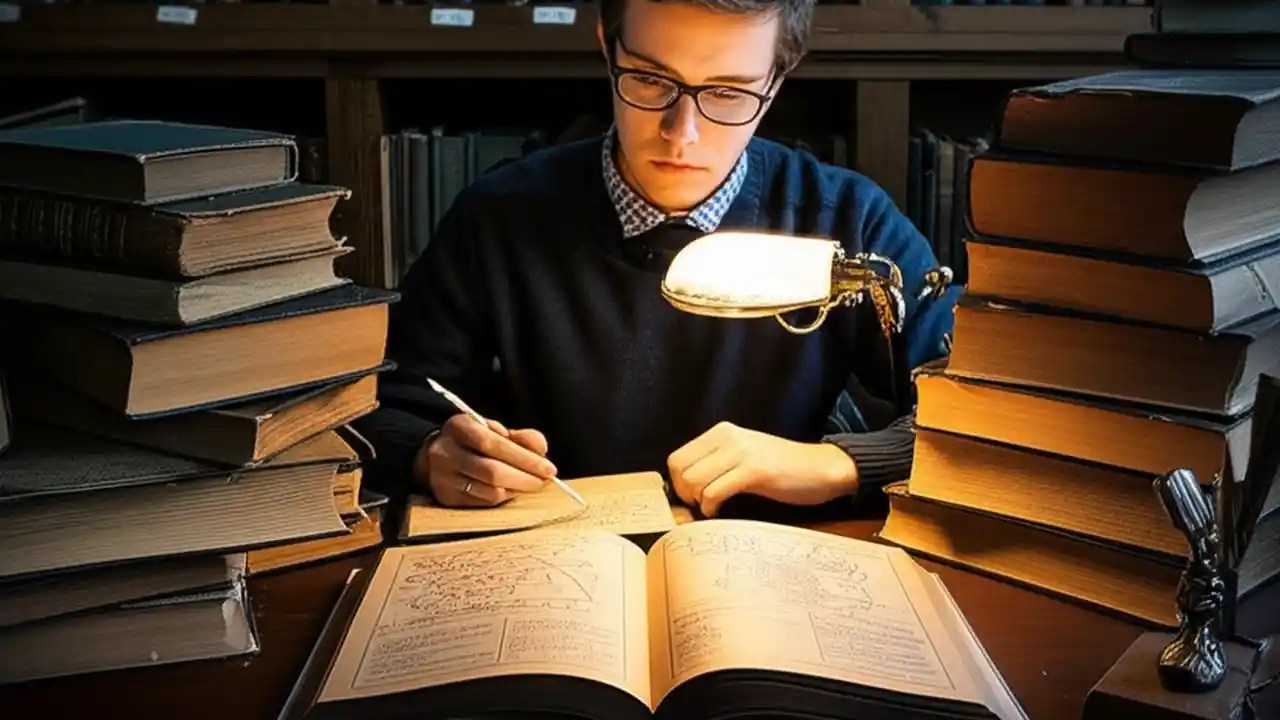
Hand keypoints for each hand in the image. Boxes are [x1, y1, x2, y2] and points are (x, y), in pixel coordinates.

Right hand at [413, 413, 557, 506]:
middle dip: (525, 478)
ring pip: (489, 491)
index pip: (493, 444)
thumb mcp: (493, 429)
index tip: (549, 468)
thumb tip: (541, 450)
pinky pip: (483, 503)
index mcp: (458, 427)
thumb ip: (520, 437)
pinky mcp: (446, 498)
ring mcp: (443, 478)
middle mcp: (445, 453)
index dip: (524, 458)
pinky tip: (512, 490)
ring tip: (531, 484)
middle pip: (492, 472)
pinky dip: (504, 497)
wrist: (435, 456)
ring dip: (517, 490)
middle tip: (546, 480)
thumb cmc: (473, 441)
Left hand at [667, 421, 858, 517]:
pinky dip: (710, 507)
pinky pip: (714, 491)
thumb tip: (683, 484)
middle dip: (684, 494)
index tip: (691, 496)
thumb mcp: (742, 454)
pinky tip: (719, 510)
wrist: (820, 467)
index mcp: (721, 432)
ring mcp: (741, 452)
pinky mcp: (754, 471)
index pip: (677, 458)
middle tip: (700, 505)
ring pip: (693, 481)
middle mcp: (727, 436)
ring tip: (712, 507)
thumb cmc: (781, 467)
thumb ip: (715, 462)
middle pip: (680, 470)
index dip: (677, 483)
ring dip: (698, 501)